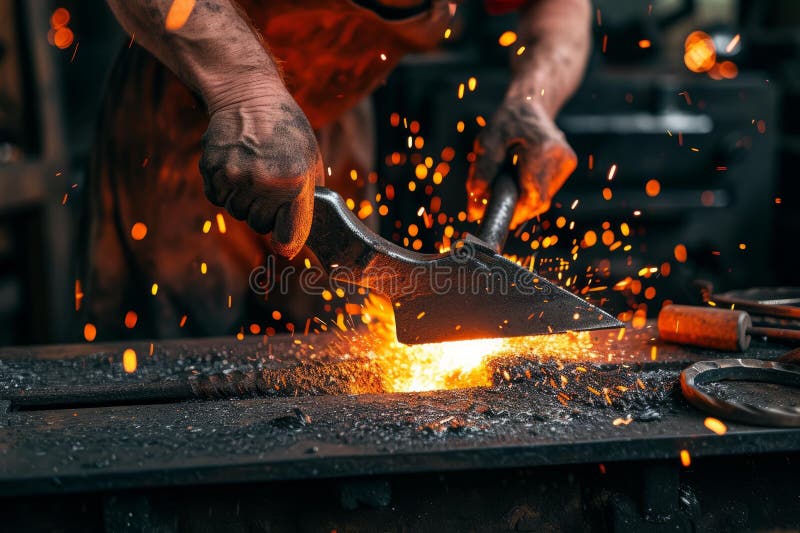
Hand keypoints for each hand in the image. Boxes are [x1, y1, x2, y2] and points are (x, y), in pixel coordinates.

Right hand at [200, 94, 322, 257]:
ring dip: (244, 201)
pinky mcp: (212, 170)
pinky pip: (218, 198)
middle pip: (259, 225)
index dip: (287, 242)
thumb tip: (302, 230)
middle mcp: (264, 183)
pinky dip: (225, 190)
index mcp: (295, 182)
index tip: (285, 243)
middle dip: (265, 214)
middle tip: (270, 190)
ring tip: (253, 172)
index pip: (288, 235)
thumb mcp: (310, 159)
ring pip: (237, 212)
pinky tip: (235, 167)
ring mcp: (235, 177)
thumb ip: (308, 196)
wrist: (248, 96)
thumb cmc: (286, 129)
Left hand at [467, 98, 576, 228]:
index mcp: (542, 149)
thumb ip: (481, 174)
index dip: (516, 213)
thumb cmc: (508, 121)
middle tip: (495, 204)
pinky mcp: (568, 164)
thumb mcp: (487, 142)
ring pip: (543, 197)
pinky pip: (547, 188)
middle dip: (516, 208)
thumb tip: (475, 208)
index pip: (533, 196)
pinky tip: (520, 175)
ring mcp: (567, 161)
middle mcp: (561, 157)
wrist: (531, 103)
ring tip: (508, 181)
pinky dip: (531, 189)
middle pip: (539, 201)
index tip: (497, 216)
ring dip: (523, 197)